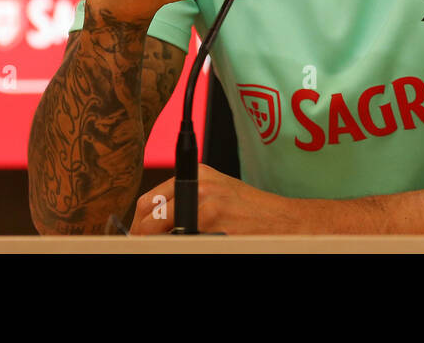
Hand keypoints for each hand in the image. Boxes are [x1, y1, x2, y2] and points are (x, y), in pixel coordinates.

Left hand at [128, 164, 315, 234]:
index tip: (137, 237)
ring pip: (158, 228)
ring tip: (160, 248)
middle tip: (141, 246)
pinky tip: (189, 247)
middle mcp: (198, 184)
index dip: (139, 223)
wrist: (286, 222)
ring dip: (156, 242)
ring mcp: (204, 202)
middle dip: (140, 234)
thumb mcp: (221, 196)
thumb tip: (156, 222)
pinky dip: (177, 245)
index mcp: (198, 175)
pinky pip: (179, 239)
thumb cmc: (255, 214)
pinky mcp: (211, 220)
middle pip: (148, 212)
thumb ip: (190, 201)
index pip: (149, 199)